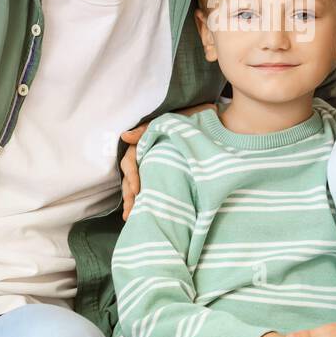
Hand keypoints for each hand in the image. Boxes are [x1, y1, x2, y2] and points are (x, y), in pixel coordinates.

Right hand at [120, 102, 215, 219]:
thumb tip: (124, 136)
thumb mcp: (167, 121)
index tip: (138, 190)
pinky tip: (147, 213)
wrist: (211, 120)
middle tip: (130, 213)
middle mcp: (145, 156)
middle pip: (130, 178)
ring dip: (134, 202)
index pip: (130, 162)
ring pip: (138, 185)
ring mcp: (154, 165)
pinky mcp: (165, 173)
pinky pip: (153, 187)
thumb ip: (146, 129)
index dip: (132, 176)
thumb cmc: (188, 118)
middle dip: (129, 196)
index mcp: (143, 143)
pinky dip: (148, 200)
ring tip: (132, 218)